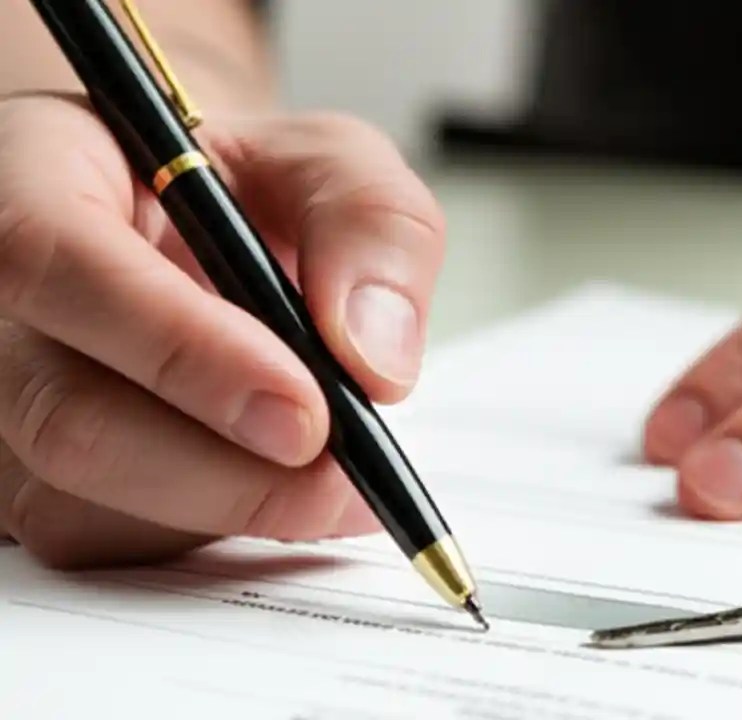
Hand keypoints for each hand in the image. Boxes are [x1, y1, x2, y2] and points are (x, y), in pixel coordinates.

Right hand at [0, 93, 443, 567]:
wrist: (195, 228)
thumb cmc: (247, 188)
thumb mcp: (333, 165)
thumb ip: (371, 226)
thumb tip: (374, 361)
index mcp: (34, 174)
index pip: (58, 261)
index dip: (183, 350)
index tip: (308, 413)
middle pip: (66, 416)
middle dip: (229, 475)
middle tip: (348, 481)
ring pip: (84, 502)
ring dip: (233, 510)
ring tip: (336, 477)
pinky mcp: (22, 479)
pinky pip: (103, 539)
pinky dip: (210, 530)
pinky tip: (276, 484)